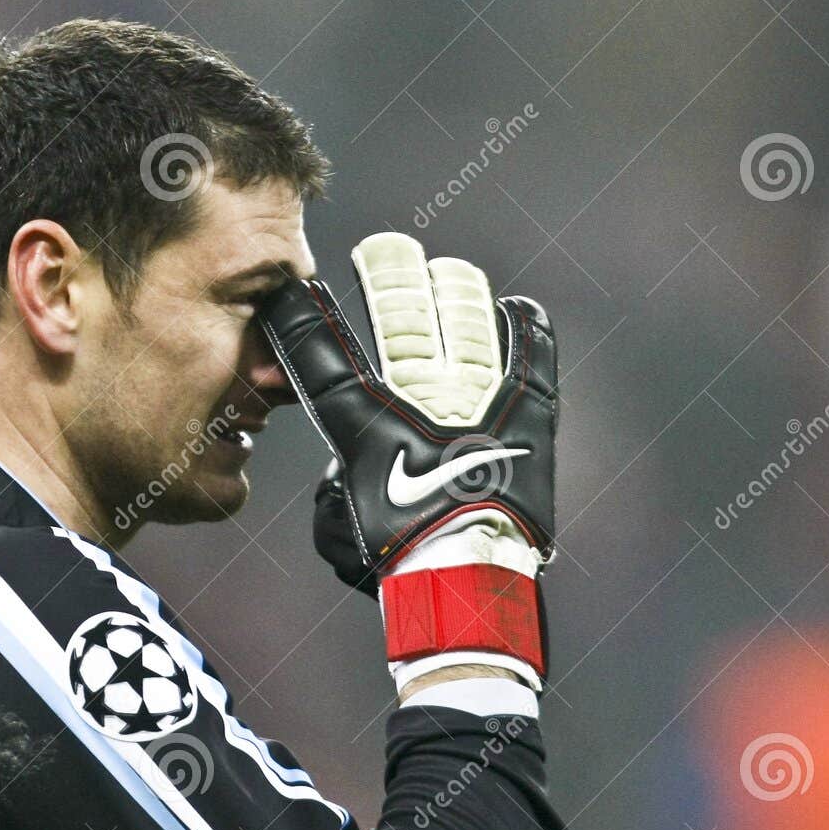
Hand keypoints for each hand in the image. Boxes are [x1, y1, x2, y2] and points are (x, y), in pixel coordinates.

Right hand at [260, 231, 557, 578]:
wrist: (469, 580)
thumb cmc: (401, 557)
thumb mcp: (339, 525)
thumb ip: (326, 495)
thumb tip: (334, 474)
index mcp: (370, 419)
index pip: (329, 352)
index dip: (307, 317)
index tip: (296, 292)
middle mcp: (427, 396)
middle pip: (404, 316)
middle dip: (390, 278)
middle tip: (380, 250)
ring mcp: (484, 399)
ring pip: (465, 323)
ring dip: (454, 293)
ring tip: (446, 268)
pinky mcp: (530, 416)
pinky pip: (532, 356)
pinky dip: (526, 331)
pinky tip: (520, 309)